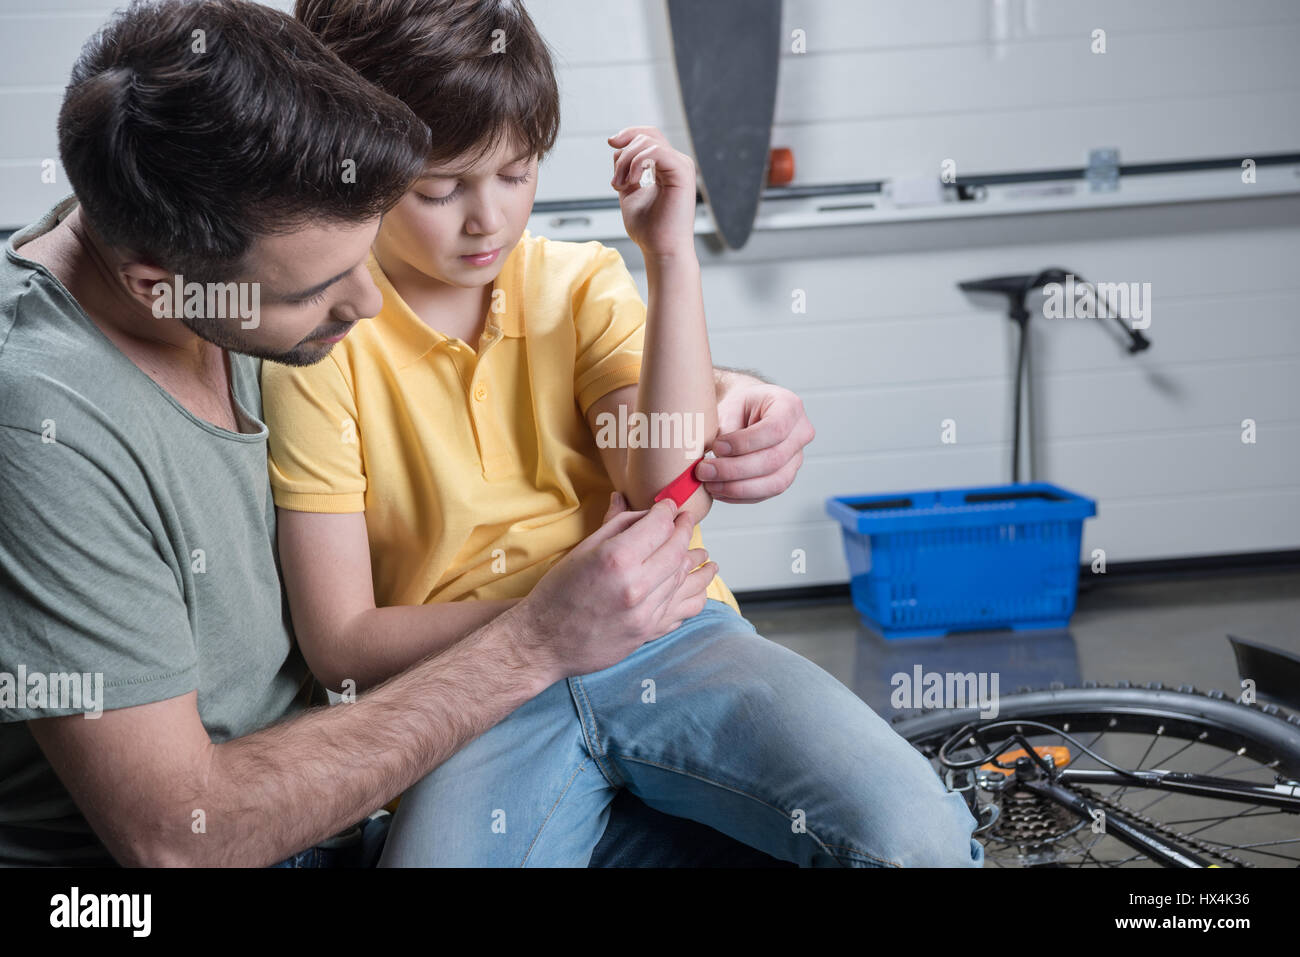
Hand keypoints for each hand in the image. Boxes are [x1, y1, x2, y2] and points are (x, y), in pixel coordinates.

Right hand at [511, 493, 714, 678]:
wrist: (544, 641)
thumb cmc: (557, 593)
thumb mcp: (582, 550)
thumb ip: (615, 525)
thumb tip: (636, 505)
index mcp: (616, 559)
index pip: (658, 526)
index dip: (667, 511)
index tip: (670, 507)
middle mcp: (636, 585)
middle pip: (677, 550)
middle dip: (685, 531)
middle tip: (687, 522)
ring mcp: (645, 612)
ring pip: (684, 579)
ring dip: (695, 562)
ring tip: (704, 553)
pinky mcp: (648, 632)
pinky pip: (683, 608)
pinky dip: (694, 593)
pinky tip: (698, 585)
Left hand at [608, 126, 697, 258]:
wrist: (661, 250)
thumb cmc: (649, 230)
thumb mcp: (630, 192)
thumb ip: (625, 170)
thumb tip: (617, 148)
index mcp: (667, 167)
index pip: (648, 137)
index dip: (628, 134)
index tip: (611, 143)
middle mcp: (677, 164)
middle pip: (647, 135)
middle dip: (623, 151)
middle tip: (615, 182)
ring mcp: (682, 166)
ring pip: (649, 142)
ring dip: (626, 161)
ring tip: (620, 186)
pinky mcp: (682, 172)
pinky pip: (656, 151)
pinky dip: (637, 162)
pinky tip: (632, 181)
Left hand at [696, 378, 814, 502]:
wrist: (746, 410)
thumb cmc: (739, 404)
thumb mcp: (730, 404)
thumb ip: (726, 428)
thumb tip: (716, 458)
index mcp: (789, 406)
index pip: (774, 429)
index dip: (744, 443)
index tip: (716, 446)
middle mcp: (800, 433)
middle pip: (774, 460)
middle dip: (735, 470)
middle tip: (705, 470)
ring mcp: (796, 458)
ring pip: (774, 483)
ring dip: (737, 488)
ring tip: (709, 484)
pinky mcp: (785, 477)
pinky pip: (766, 493)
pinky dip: (739, 496)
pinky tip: (718, 490)